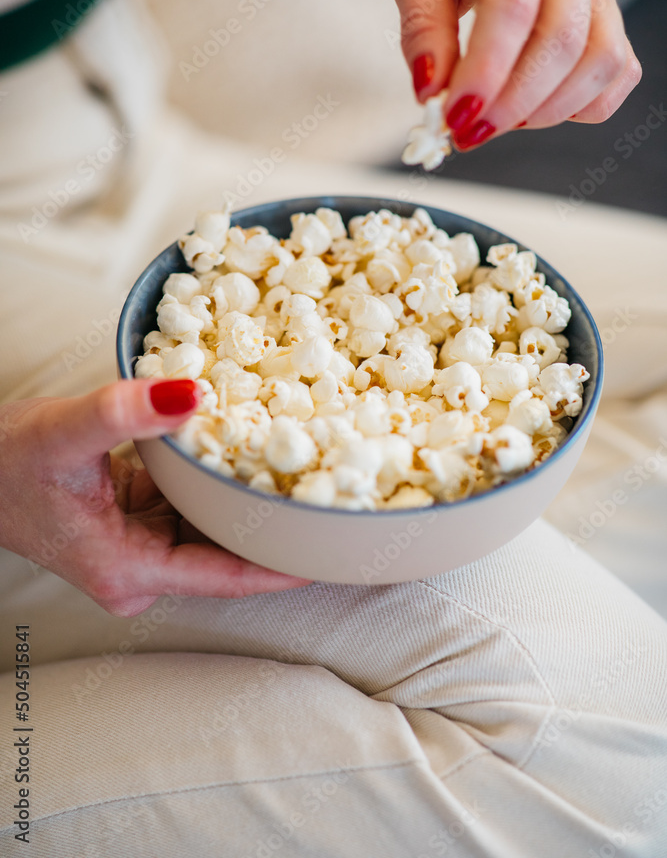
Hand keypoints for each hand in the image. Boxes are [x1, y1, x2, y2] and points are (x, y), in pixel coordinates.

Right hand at [0, 380, 310, 615]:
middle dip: (274, 528)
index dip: (281, 566)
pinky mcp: (139, 520)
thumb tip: (190, 393)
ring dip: (247, 501)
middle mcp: (139, 566)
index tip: (331, 552)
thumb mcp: (62, 433)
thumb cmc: (2, 462)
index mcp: (127, 567)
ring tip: (307, 473)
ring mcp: (140, 544)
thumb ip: (121, 413)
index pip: (224, 576)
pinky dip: (217, 482)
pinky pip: (191, 505)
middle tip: (335, 497)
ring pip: (210, 527)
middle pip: (225, 554)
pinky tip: (253, 456)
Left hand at [385, 0, 641, 147]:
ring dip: (545, 111)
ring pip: (600, 62)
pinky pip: (616, 73)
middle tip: (466, 132)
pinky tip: (530, 109)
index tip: (455, 117)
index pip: (513, 5)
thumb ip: (422, 30)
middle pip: (562, 40)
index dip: (487, 72)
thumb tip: (433, 93)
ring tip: (494, 119)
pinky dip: (577, 106)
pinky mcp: (608, 9)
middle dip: (512, 103)